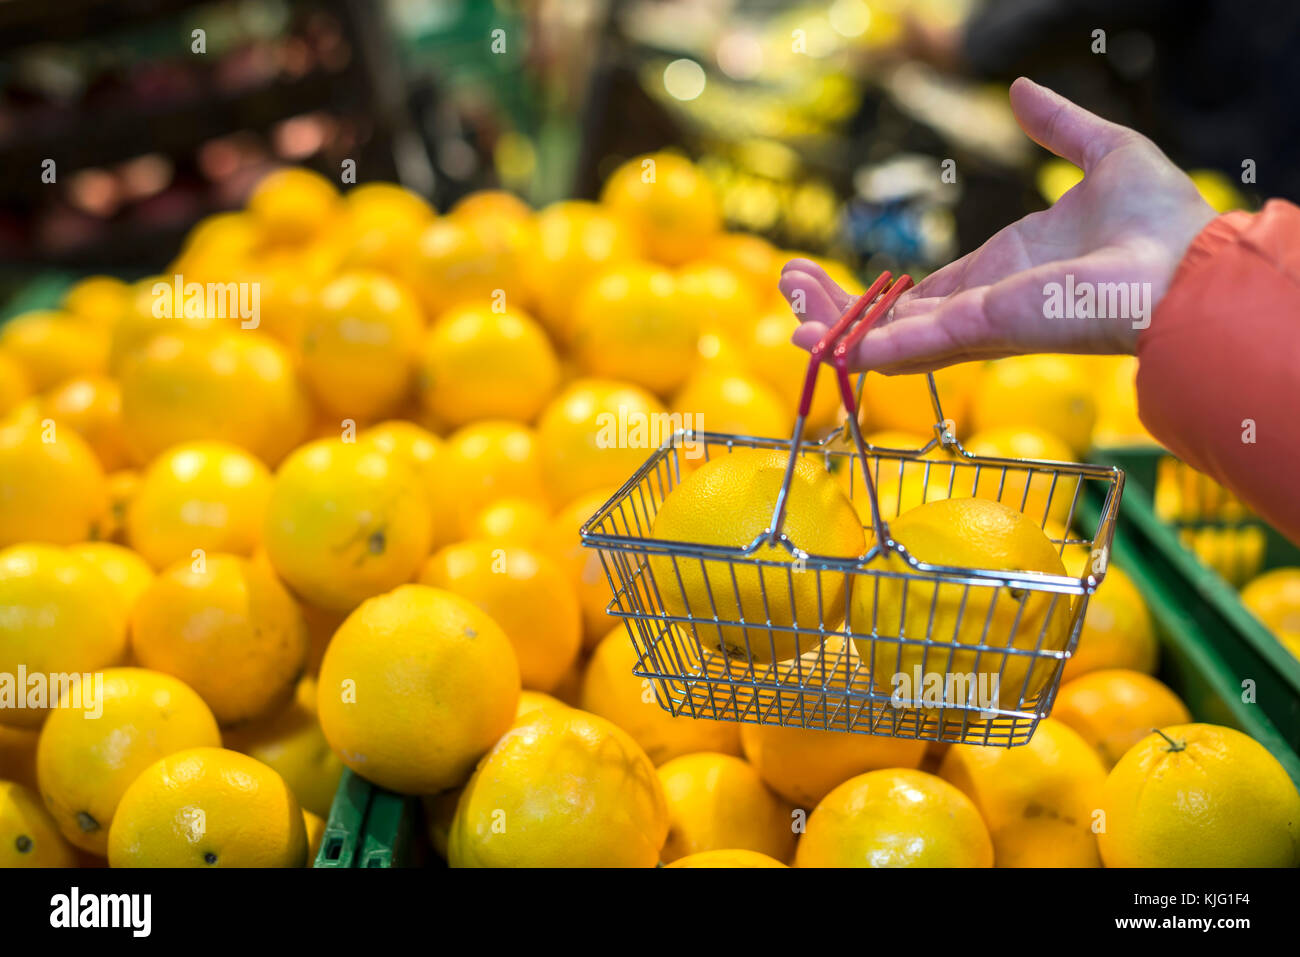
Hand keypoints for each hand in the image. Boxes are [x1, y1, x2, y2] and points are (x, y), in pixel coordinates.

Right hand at [779, 77, 1217, 373]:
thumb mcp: (1102, 154)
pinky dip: (855, 347)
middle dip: (837, 309)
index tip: (830, 281)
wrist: (1186, 265)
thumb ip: (1058, 127)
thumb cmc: (1160, 221)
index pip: (921, 295)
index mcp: (1003, 274)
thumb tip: (1023, 92)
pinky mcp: (975, 332)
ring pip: (885, 336)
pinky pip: (902, 347)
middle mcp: (981, 307)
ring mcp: (974, 326)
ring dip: (832, 327)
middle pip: (889, 319)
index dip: (875, 294)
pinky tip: (813, 341)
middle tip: (790, 291)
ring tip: (785, 313)